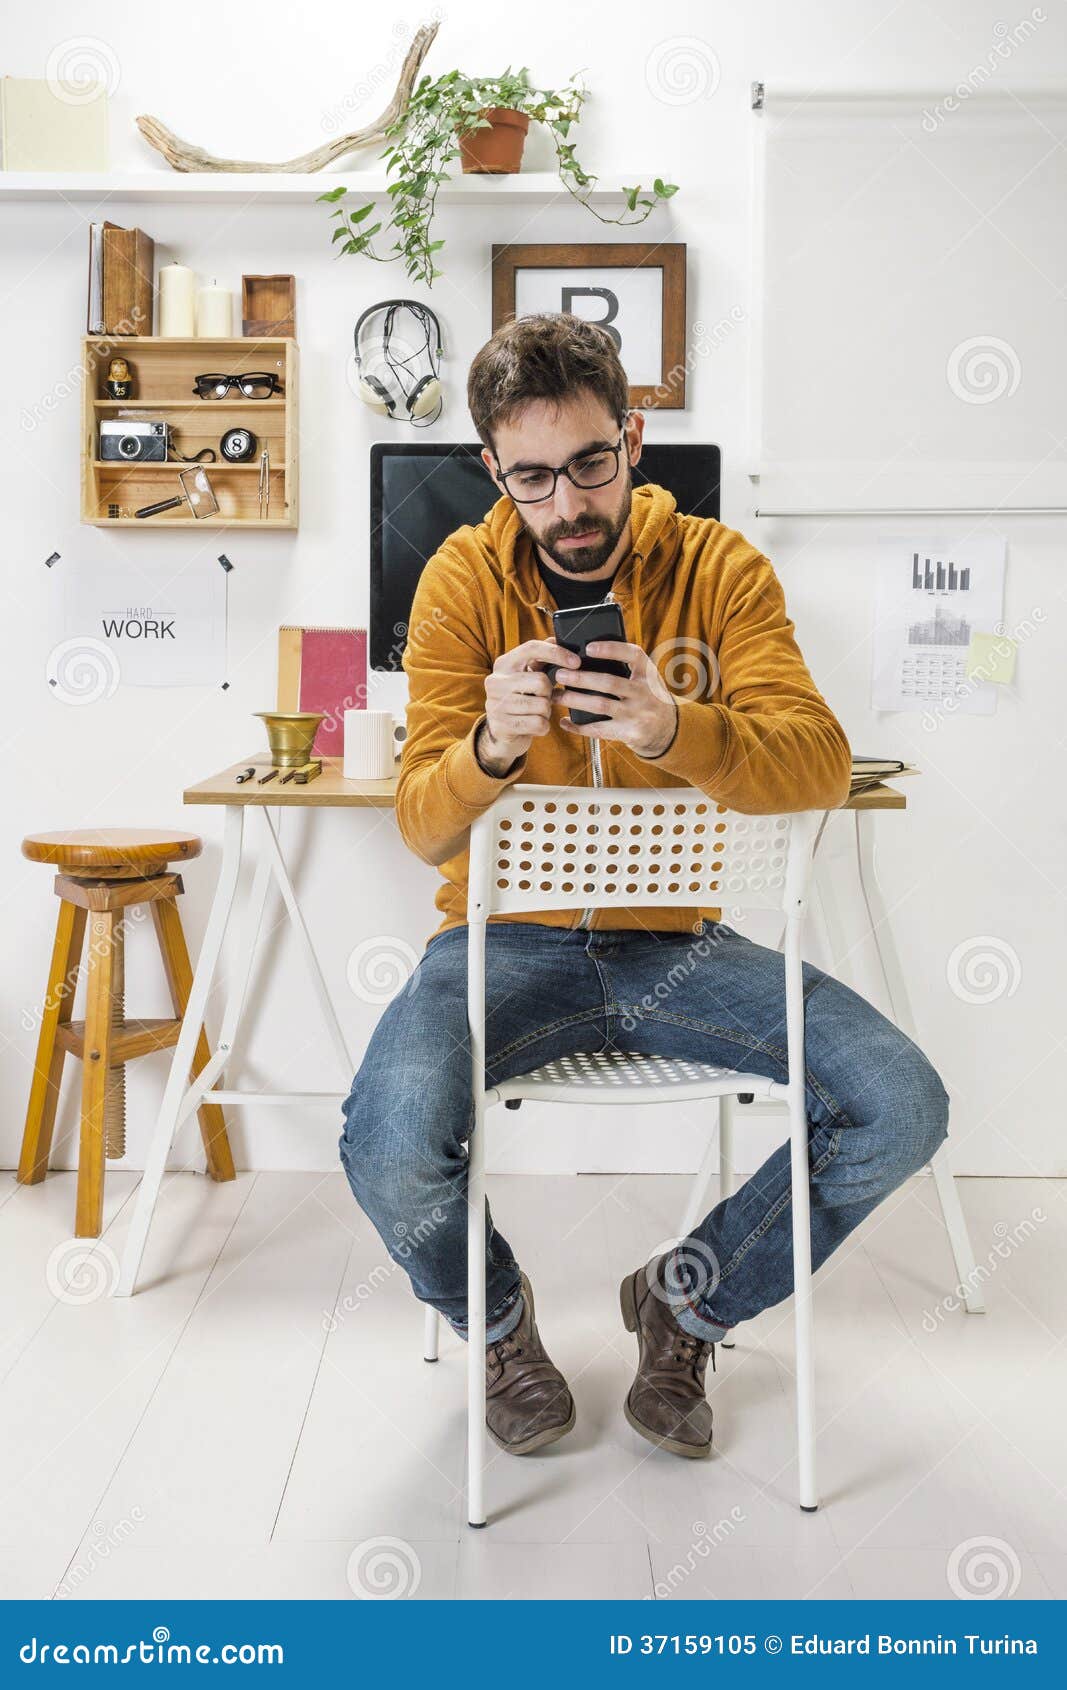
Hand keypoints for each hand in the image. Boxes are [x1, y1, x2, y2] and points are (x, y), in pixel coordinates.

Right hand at [478, 638, 581, 775]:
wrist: (502, 733)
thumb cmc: (521, 699)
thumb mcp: (527, 675)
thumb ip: (540, 658)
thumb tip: (557, 637)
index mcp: (504, 664)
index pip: (531, 648)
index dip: (557, 652)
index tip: (576, 662)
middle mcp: (496, 681)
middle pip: (541, 682)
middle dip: (549, 693)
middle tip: (543, 698)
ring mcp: (496, 705)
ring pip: (542, 706)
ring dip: (546, 711)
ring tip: (536, 711)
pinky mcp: (502, 726)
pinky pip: (539, 724)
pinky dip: (543, 726)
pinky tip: (535, 724)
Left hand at [556, 641, 677, 758]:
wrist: (667, 729)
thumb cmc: (647, 697)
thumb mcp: (646, 679)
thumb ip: (625, 668)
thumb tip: (586, 653)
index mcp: (648, 673)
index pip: (632, 655)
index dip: (610, 649)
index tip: (588, 648)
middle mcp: (645, 692)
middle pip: (609, 682)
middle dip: (581, 678)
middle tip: (559, 674)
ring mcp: (637, 714)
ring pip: (600, 705)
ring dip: (575, 700)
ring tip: (556, 696)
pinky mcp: (630, 733)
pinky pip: (599, 730)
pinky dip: (579, 726)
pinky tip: (565, 721)